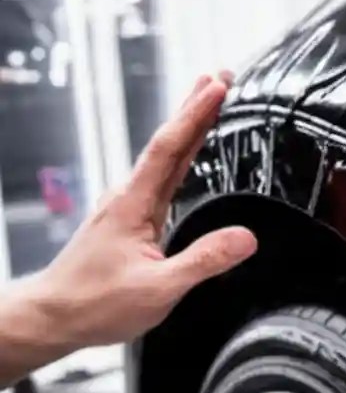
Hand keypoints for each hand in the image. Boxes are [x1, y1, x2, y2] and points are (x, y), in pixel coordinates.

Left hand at [24, 72, 256, 351]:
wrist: (53, 316)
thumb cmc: (95, 303)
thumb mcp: (159, 289)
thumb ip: (203, 261)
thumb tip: (245, 238)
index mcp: (134, 204)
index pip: (170, 148)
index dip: (195, 115)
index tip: (217, 87)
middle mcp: (129, 197)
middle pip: (168, 142)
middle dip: (194, 107)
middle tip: (220, 77)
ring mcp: (127, 206)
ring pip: (164, 156)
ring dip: (188, 127)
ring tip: (209, 103)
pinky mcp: (129, 219)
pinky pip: (161, 176)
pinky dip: (180, 154)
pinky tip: (187, 156)